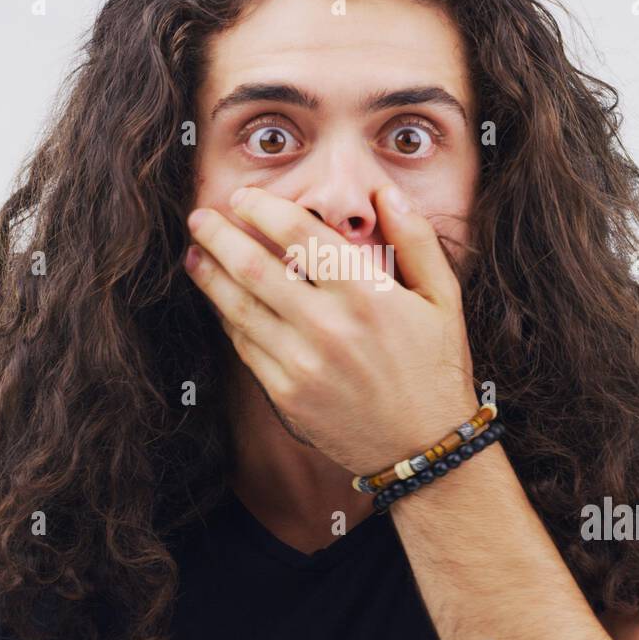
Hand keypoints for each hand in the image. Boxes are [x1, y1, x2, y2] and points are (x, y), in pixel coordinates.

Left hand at [183, 184, 479, 475]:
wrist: (423, 446)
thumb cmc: (435, 367)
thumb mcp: (443, 298)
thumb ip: (416, 240)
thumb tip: (385, 193)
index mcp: (367, 293)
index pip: (299, 234)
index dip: (264, 208)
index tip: (245, 196)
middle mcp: (329, 326)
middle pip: (254, 266)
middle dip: (219, 235)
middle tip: (200, 216)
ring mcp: (302, 363)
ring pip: (239, 307)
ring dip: (210, 275)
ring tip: (195, 254)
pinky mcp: (285, 394)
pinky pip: (245, 347)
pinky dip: (228, 318)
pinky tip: (220, 301)